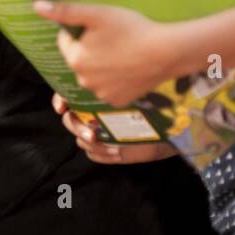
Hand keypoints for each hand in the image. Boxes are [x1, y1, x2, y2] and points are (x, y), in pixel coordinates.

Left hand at [35, 0, 183, 105]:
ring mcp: (102, 94)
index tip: (100, 28)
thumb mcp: (96, 14)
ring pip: (94, 75)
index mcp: (75, 59)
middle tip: (113, 40)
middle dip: (90, 49)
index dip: (80, 32)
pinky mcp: (119, 102)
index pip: (66, 42)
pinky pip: (109, 88)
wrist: (168, 52)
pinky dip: (115, 80)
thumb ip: (64, 11)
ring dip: (101, 66)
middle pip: (79, 59)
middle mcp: (84, 81)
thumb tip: (36, 6)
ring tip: (122, 53)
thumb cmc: (132, 29)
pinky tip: (129, 68)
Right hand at [51, 93, 176, 163]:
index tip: (62, 108)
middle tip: (91, 134)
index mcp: (96, 98)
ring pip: (80, 139)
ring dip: (91, 142)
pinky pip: (92, 155)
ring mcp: (99, 134)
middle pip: (70, 120)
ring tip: (109, 144)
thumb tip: (105, 79)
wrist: (174, 130)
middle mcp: (93, 115)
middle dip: (77, 127)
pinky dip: (101, 154)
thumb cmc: (157, 105)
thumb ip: (122, 85)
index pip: (67, 95)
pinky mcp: (107, 151)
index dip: (60, 101)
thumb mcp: (139, 90)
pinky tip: (117, 152)